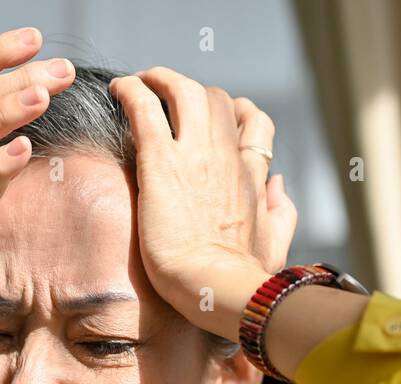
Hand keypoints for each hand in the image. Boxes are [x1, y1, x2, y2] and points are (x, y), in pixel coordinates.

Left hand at [108, 67, 297, 325]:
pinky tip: (119, 89)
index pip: (254, 123)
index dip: (237, 113)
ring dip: (160, 79)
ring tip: (141, 82)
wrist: (216, 288)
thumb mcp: (276, 242)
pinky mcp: (161, 161)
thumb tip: (278, 184)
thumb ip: (281, 210)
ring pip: (184, 91)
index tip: (220, 119)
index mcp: (253, 176)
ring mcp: (194, 155)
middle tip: (169, 100)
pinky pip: (146, 108)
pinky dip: (131, 90)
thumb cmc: (242, 278)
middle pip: (218, 100)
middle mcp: (228, 156)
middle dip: (194, 93)